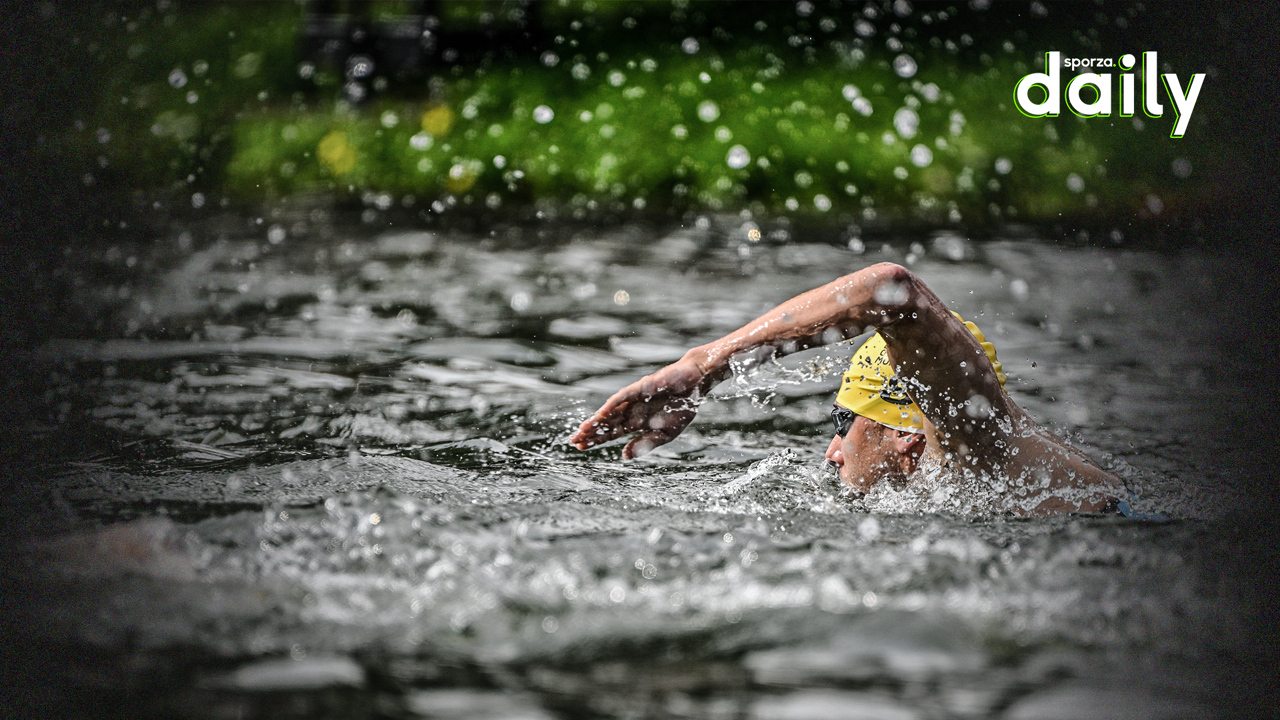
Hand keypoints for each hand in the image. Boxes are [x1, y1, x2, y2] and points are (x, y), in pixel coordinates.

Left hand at [569, 357, 710, 458]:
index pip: (612, 432)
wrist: (695, 384)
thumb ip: (645, 444)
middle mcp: (631, 410)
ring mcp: (634, 399)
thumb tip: (623, 455)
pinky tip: (601, 414)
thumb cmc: (682, 407)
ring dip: (597, 420)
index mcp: (637, 422)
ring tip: (582, 430)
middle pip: (606, 423)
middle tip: (572, 441)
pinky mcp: (640, 388)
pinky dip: (611, 405)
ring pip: (610, 411)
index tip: (580, 447)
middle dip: (590, 432)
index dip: (596, 439)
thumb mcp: (665, 434)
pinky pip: (623, 398)